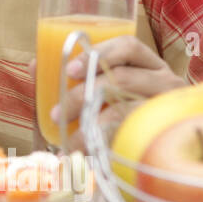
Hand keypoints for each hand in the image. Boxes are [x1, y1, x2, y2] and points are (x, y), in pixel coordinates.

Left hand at [31, 35, 185, 152]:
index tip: (70, 71)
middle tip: (57, 114)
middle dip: (82, 95)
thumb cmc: (126, 113)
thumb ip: (70, 80)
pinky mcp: (167, 135)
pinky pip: (133, 136)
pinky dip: (106, 144)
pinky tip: (89, 155)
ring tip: (68, 141)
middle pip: (122, 78)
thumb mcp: (102, 91)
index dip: (98, 53)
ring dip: (90, 124)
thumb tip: (34, 65)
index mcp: (148, 64)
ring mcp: (168, 108)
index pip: (128, 46)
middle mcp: (164, 80)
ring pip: (127, 109)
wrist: (167, 153)